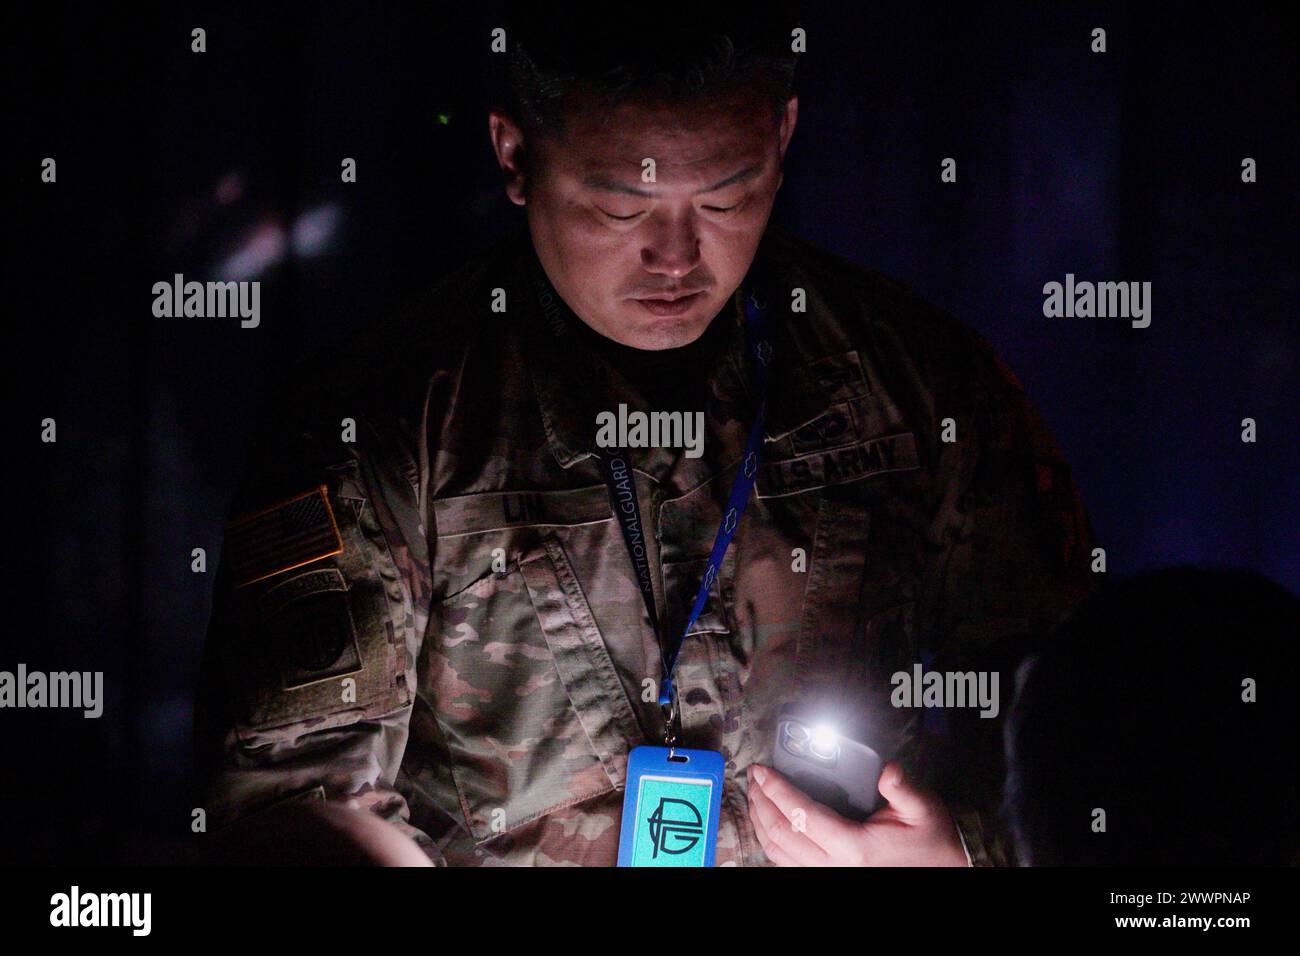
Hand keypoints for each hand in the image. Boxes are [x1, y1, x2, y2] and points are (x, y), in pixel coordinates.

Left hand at [746, 761, 968, 865]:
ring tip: (755, 796)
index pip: (802, 815)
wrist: (942, 870)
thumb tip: (888, 770)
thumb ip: (902, 788)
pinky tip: (768, 824)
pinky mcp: (828, 878)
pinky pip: (787, 864)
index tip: (762, 770)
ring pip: (779, 853)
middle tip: (753, 777)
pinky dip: (770, 843)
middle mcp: (835, 867)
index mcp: (855, 846)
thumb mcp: (922, 808)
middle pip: (783, 834)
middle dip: (761, 802)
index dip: (777, 790)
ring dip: (761, 823)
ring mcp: (829, 876)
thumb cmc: (930, 839)